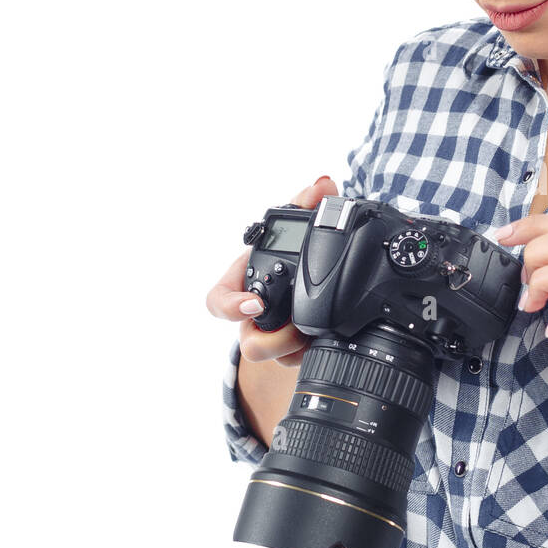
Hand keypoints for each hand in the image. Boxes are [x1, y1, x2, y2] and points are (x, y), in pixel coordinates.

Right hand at [205, 175, 338, 366]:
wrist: (305, 281)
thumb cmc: (286, 255)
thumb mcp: (294, 227)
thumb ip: (305, 204)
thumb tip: (323, 184)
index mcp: (243, 285)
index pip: (218, 303)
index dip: (231, 307)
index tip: (256, 304)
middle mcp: (252, 316)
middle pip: (249, 342)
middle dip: (276, 338)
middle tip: (300, 327)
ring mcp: (271, 336)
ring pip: (274, 358)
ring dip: (297, 348)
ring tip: (317, 333)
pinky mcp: (293, 351)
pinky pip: (296, 363)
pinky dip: (312, 353)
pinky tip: (329, 341)